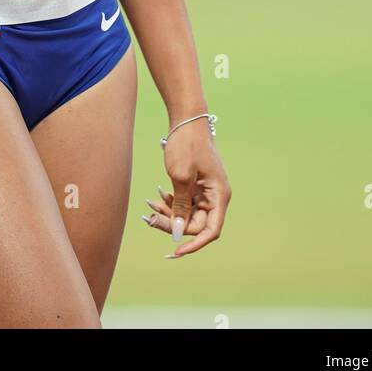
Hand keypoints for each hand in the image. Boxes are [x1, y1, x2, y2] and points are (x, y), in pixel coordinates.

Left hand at [143, 117, 231, 257]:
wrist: (186, 119)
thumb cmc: (187, 144)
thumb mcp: (180, 176)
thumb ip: (181, 206)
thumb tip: (179, 232)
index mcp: (219, 195)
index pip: (211, 230)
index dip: (194, 244)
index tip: (176, 252)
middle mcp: (216, 196)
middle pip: (196, 224)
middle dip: (174, 224)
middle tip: (151, 218)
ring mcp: (206, 191)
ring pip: (187, 215)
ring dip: (169, 213)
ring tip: (151, 204)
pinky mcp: (196, 186)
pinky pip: (184, 203)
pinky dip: (171, 203)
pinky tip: (158, 196)